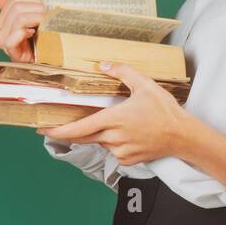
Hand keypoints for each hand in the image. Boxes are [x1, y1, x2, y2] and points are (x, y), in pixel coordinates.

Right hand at [0, 0, 45, 62]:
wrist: (57, 58)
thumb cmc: (45, 36)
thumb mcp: (32, 16)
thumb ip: (11, 4)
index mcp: (6, 21)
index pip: (13, 1)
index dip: (31, 2)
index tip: (42, 9)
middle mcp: (3, 33)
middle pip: (15, 10)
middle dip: (35, 11)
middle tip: (46, 18)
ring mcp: (7, 45)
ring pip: (16, 21)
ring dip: (35, 20)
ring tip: (43, 25)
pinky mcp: (14, 56)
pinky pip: (9, 41)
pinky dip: (22, 34)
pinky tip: (33, 34)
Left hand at [36, 62, 187, 166]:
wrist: (183, 136)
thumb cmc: (165, 111)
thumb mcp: (146, 85)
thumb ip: (123, 72)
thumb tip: (104, 64)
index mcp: (113, 119)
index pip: (78, 129)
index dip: (57, 131)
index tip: (42, 129)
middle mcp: (113, 138)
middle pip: (84, 137)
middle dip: (71, 132)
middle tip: (59, 126)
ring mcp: (120, 151)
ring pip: (101, 142)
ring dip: (102, 134)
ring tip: (122, 124)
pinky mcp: (128, 159)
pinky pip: (114, 151)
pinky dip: (116, 143)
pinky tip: (131, 134)